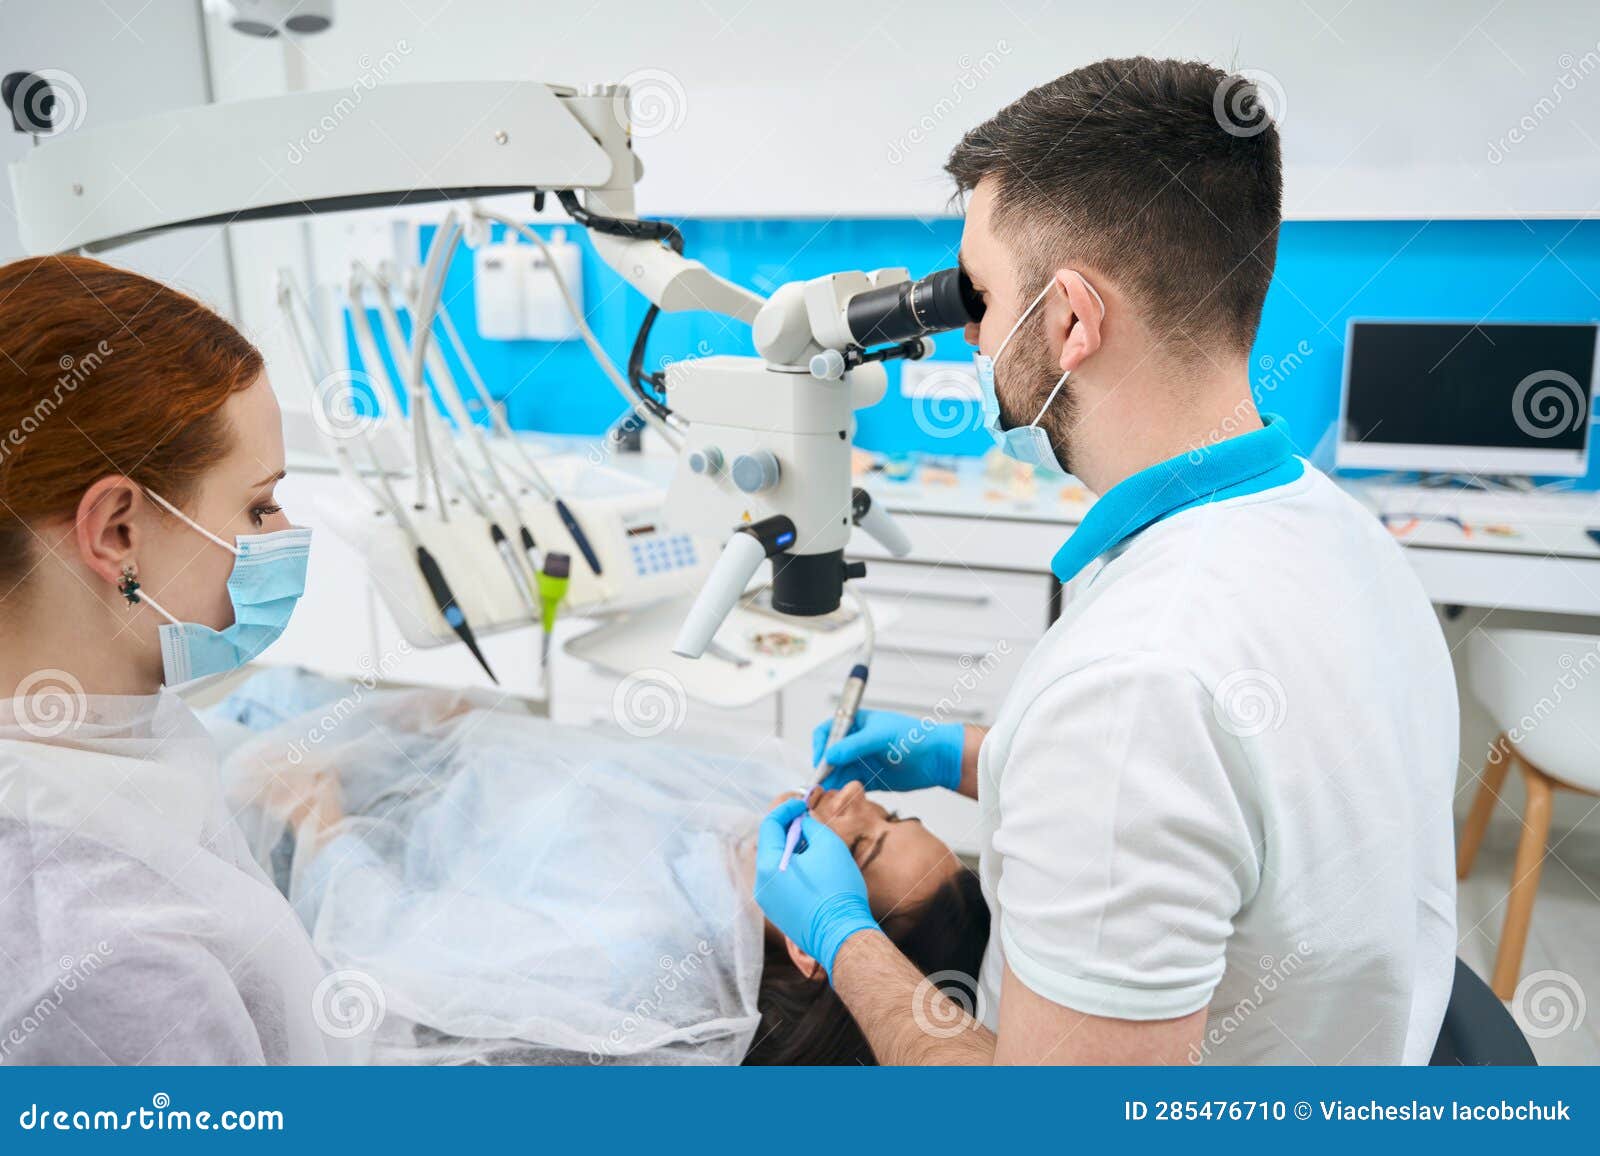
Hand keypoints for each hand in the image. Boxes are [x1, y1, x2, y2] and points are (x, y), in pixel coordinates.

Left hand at [754, 798, 878, 976]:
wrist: (843, 935)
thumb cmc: (837, 889)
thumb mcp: (827, 845)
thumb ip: (810, 826)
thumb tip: (801, 822)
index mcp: (767, 865)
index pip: (770, 825)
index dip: (786, 809)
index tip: (802, 804)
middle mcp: (761, 884)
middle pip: (769, 845)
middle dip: (788, 830)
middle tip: (808, 822)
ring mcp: (768, 902)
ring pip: (775, 864)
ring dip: (791, 850)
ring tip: (813, 845)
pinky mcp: (778, 914)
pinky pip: (780, 883)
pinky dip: (792, 869)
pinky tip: (813, 869)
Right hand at [812, 709, 963, 792]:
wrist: (938, 758)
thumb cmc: (914, 737)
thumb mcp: (880, 736)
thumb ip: (854, 746)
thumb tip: (829, 755)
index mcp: (857, 724)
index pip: (828, 731)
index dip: (821, 744)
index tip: (822, 760)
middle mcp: (857, 742)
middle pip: (830, 754)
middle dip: (824, 768)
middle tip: (821, 783)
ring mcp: (863, 761)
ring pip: (839, 772)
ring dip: (832, 782)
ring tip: (829, 794)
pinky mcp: (871, 779)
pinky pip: (851, 785)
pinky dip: (845, 791)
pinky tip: (843, 797)